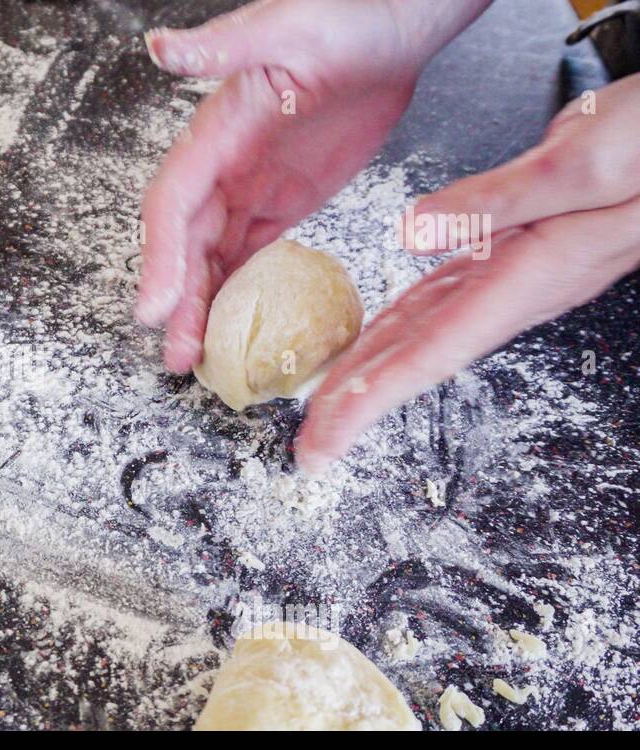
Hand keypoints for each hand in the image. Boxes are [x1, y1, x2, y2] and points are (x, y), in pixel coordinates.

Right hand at [137, 0, 492, 371]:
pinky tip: (228, 329)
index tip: (155, 305)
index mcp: (216, 130)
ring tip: (193, 358)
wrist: (396, 23)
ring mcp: (251, 186)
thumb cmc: (344, 14)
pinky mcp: (283, 202)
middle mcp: (224, 164)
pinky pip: (248, 256)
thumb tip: (161, 48)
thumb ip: (224, 44)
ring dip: (199, 308)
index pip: (174, 203)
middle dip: (177, 300)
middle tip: (177, 353)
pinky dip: (234, 294)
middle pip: (187, 244)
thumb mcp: (285, 27)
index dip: (160, 257)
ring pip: (212, 258)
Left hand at [296, 73, 639, 472]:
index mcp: (529, 277)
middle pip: (418, 356)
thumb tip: (412, 232)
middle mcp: (519, 288)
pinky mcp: (519, 251)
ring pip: (425, 330)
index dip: (369, 401)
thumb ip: (498, 200)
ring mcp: (520, 274)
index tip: (324, 441)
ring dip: (372, 368)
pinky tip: (377, 334)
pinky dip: (401, 323)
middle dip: (358, 404)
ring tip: (326, 400)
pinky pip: (444, 299)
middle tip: (308, 444)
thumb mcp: (584, 162)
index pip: (428, 355)